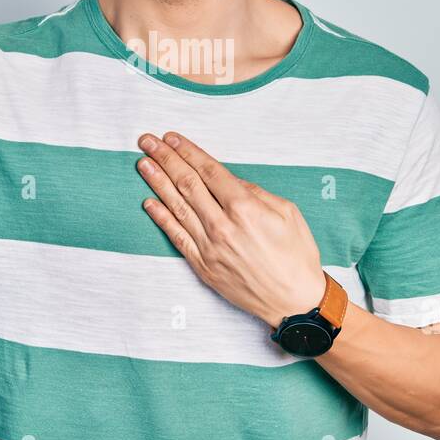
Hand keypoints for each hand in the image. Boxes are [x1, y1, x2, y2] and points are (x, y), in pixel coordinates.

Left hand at [135, 131, 326, 328]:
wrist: (294, 301)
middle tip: (147, 141)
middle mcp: (223, 226)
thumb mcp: (287, 213)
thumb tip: (229, 181)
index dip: (188, 152)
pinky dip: (161, 218)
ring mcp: (209, 247)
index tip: (172, 138)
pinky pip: (177, 237)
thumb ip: (256, 192)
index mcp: (245, 208)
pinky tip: (149, 203)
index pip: (209, 171)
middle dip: (165, 159)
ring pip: (177, 207)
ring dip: (157, 183)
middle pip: (187, 184)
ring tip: (143, 164)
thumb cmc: (296, 256)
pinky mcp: (203, 267)